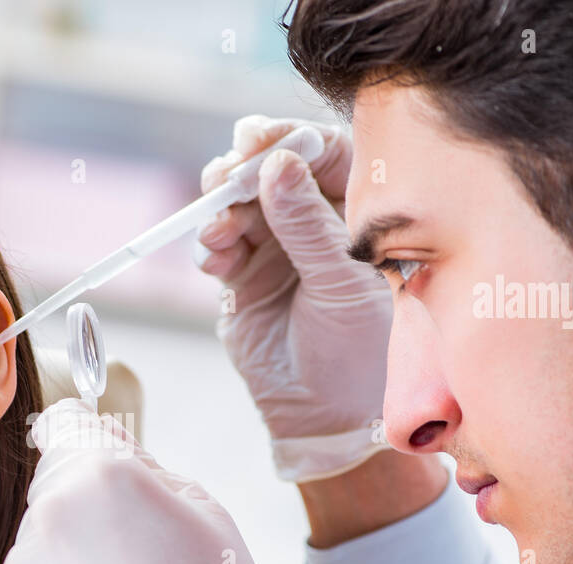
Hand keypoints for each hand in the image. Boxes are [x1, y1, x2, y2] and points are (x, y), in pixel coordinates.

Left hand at [0, 398, 301, 563]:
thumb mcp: (208, 515)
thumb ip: (148, 468)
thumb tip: (109, 442)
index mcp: (100, 474)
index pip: (65, 424)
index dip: (87, 441)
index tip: (99, 463)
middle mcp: (48, 512)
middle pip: (57, 487)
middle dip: (90, 508)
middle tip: (138, 556)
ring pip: (44, 541)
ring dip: (72, 557)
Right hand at [196, 114, 392, 483]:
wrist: (329, 413)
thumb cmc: (361, 347)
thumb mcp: (342, 279)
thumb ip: (306, 222)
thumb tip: (277, 163)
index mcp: (354, 211)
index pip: (322, 153)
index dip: (291, 140)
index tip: (262, 140)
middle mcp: (313, 221)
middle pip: (271, 169)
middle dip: (243, 169)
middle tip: (227, 176)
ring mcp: (275, 247)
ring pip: (237, 203)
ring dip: (220, 208)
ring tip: (219, 230)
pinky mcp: (243, 276)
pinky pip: (217, 244)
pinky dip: (211, 246)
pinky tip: (217, 261)